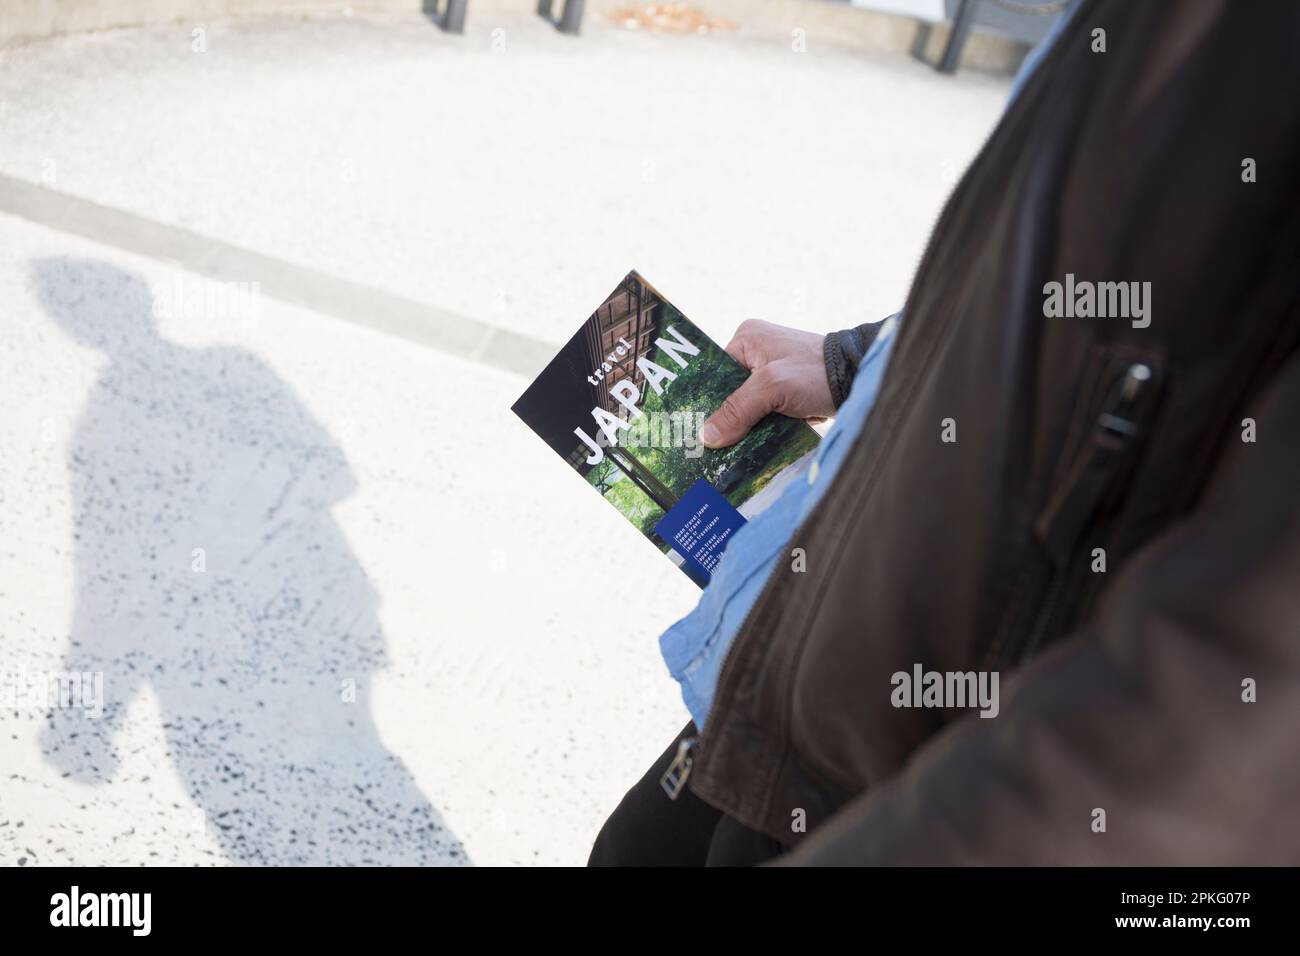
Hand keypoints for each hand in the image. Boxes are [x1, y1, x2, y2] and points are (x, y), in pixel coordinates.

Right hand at [699, 319, 832, 447]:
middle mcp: (757, 352)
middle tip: (721, 444)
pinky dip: (766, 427)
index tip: (702, 430)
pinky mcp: (788, 389)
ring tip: (741, 447)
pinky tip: (762, 442)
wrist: (858, 378)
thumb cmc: (815, 373)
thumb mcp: (771, 387)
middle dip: (732, 418)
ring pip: (749, 407)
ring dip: (750, 426)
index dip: (710, 402)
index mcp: (746, 339)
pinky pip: (765, 412)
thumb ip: (737, 410)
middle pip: (731, 394)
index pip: (715, 375)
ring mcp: (774, 371)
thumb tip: (706, 436)